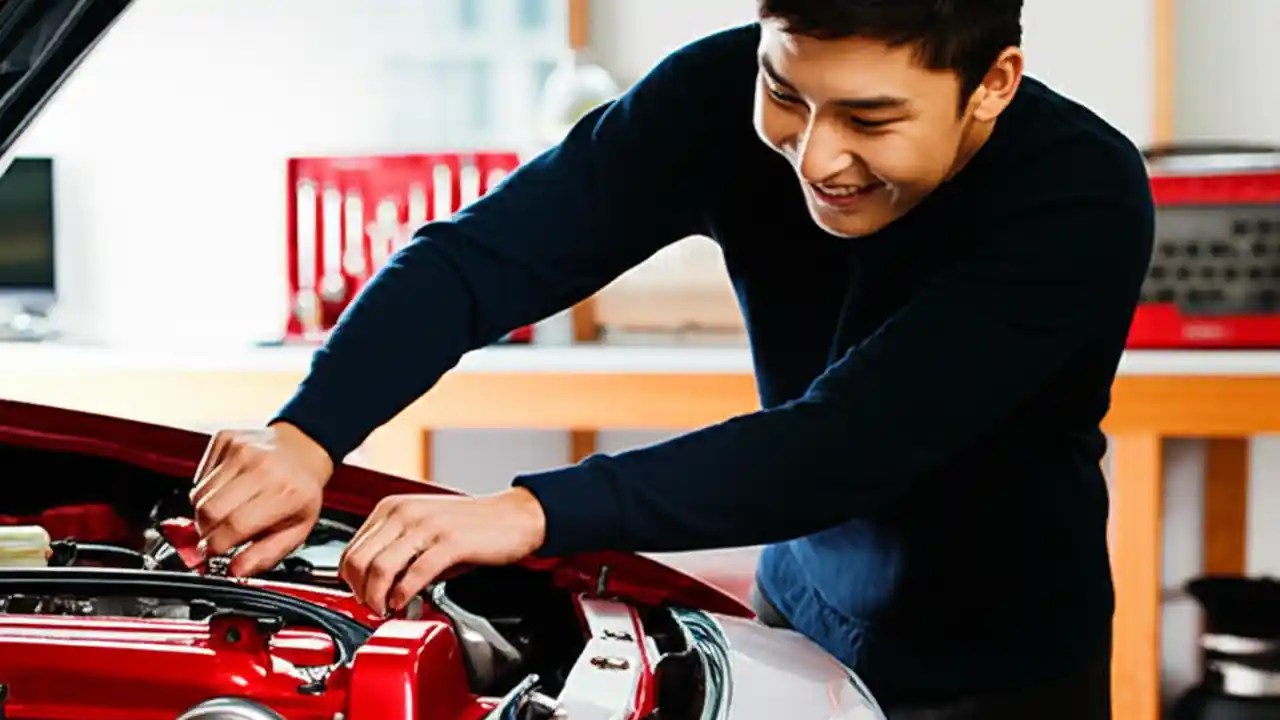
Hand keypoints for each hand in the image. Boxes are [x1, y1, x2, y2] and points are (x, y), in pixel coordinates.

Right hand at [190, 422, 333, 576]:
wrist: (303, 448)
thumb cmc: (300, 490)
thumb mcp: (297, 529)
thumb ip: (266, 554)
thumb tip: (236, 572)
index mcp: (284, 492)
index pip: (234, 526)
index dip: (217, 546)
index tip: (212, 555)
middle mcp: (262, 467)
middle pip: (208, 511)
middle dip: (205, 532)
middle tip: (215, 537)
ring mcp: (241, 450)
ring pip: (198, 495)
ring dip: (204, 512)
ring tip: (226, 512)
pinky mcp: (225, 440)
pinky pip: (198, 477)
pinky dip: (205, 491)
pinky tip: (225, 491)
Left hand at [340, 488, 546, 615]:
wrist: (513, 517)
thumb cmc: (470, 527)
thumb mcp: (424, 531)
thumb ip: (396, 552)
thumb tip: (372, 586)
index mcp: (393, 508)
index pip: (350, 550)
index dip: (350, 583)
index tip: (361, 598)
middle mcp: (405, 512)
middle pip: (359, 561)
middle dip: (359, 594)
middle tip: (372, 608)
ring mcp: (427, 526)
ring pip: (380, 568)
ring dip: (377, 599)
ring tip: (386, 609)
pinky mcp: (450, 542)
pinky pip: (414, 574)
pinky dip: (404, 595)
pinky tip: (406, 603)